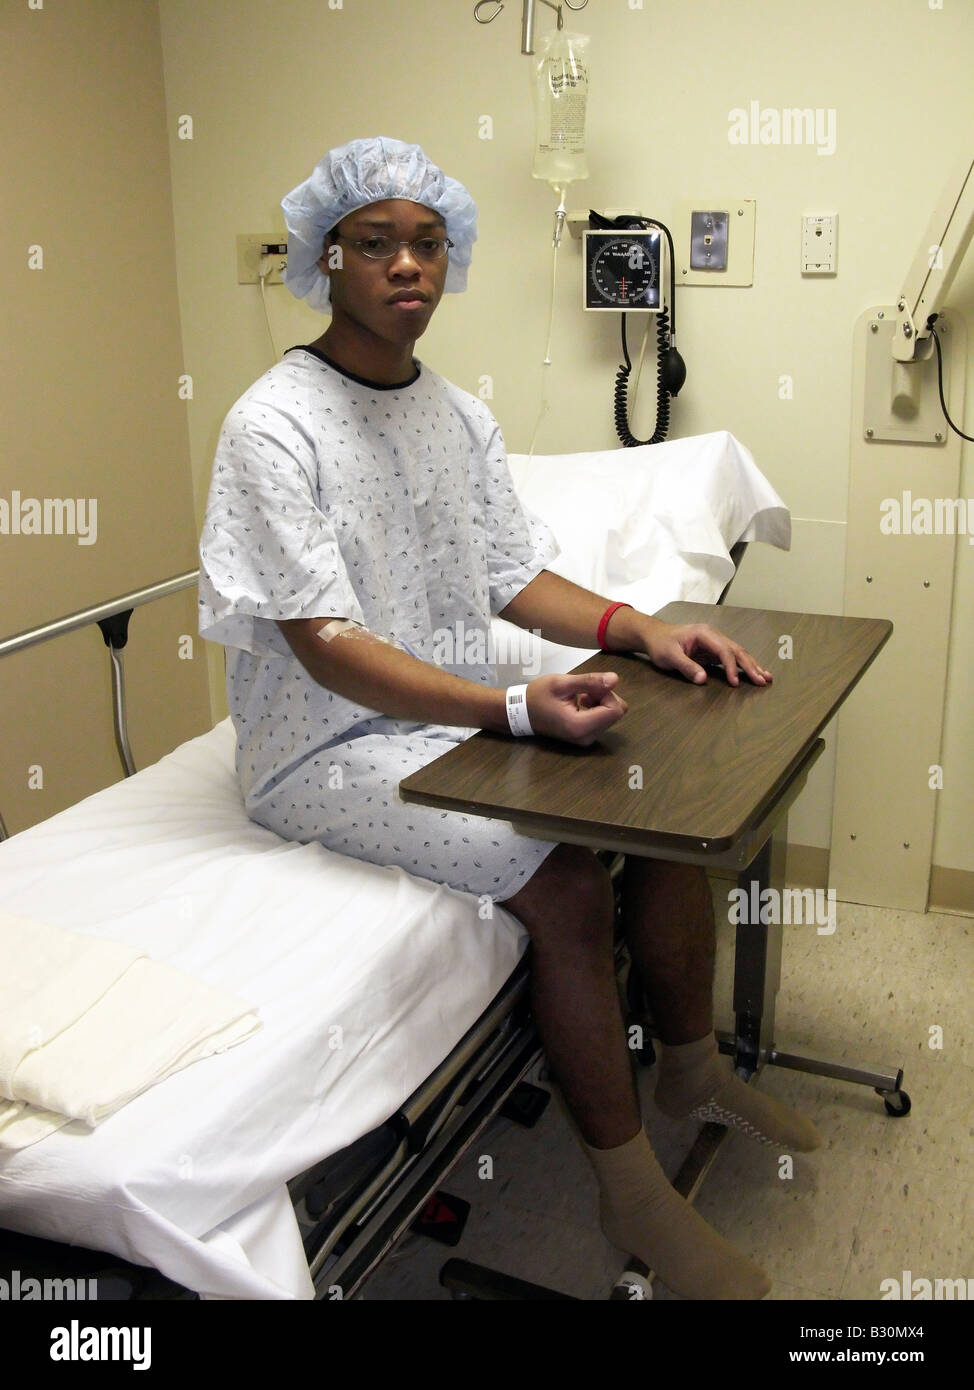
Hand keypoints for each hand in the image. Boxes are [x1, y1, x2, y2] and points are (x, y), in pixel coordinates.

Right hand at [526, 672, 627, 745]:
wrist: (521, 713)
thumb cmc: (538, 696)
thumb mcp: (561, 683)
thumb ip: (590, 681)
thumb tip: (615, 679)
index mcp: (580, 726)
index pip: (615, 709)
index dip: (606, 693)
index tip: (587, 688)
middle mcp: (586, 738)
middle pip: (616, 713)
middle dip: (604, 697)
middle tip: (582, 691)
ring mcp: (586, 740)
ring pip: (612, 716)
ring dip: (600, 702)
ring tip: (579, 697)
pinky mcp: (585, 737)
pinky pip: (604, 720)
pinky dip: (597, 708)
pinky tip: (580, 704)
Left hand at [644, 622, 772, 686]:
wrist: (654, 636)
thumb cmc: (660, 644)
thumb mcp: (669, 656)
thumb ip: (686, 666)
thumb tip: (703, 679)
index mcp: (704, 633)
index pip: (724, 650)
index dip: (731, 667)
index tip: (734, 683)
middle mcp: (713, 635)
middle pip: (736, 650)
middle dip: (751, 666)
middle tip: (762, 681)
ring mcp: (715, 642)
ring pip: (738, 653)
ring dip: (752, 666)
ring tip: (766, 678)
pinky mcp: (713, 650)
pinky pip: (732, 658)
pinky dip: (743, 667)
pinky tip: (754, 674)